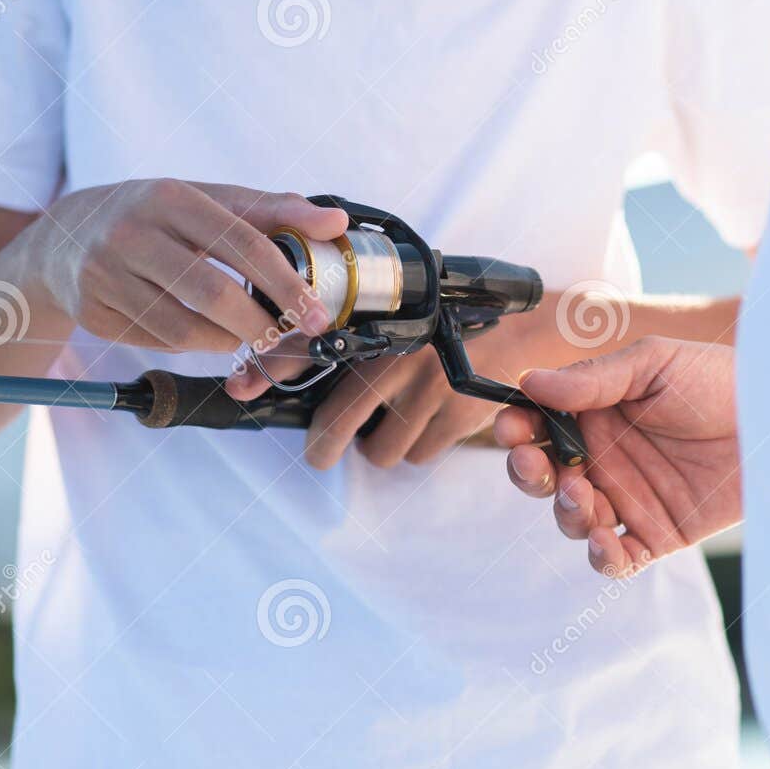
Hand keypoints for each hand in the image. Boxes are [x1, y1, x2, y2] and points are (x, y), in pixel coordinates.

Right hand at [29, 179, 345, 374]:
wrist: (66, 237)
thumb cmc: (159, 218)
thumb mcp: (210, 201)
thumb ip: (275, 212)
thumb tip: (337, 223)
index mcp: (171, 197)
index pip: (241, 242)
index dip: (285, 283)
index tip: (317, 315)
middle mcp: (132, 232)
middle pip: (213, 293)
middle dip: (260, 323)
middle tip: (287, 338)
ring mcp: (105, 273)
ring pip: (185, 328)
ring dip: (227, 339)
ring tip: (245, 333)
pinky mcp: (91, 310)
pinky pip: (158, 342)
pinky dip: (192, 343)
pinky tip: (201, 331)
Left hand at [296, 309, 579, 470]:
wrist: (524, 327)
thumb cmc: (455, 320)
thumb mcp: (406, 314)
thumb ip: (362, 336)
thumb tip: (303, 367)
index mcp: (378, 325)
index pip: (310, 347)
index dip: (271, 367)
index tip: (245, 387)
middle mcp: (397, 356)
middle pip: (338, 425)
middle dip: (323, 448)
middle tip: (322, 454)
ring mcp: (429, 389)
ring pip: (381, 451)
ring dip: (384, 446)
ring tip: (398, 422)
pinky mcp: (458, 415)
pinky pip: (419, 455)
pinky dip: (420, 447)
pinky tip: (430, 422)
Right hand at [493, 336, 740, 574]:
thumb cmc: (719, 380)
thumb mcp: (653, 364)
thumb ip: (592, 379)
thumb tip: (531, 383)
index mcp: (594, 414)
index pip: (537, 426)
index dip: (517, 430)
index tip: (513, 428)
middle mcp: (604, 458)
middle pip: (543, 477)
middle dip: (527, 474)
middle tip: (537, 465)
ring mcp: (627, 499)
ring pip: (572, 519)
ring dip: (566, 512)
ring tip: (583, 496)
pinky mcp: (656, 534)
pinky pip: (616, 558)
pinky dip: (601, 558)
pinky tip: (604, 542)